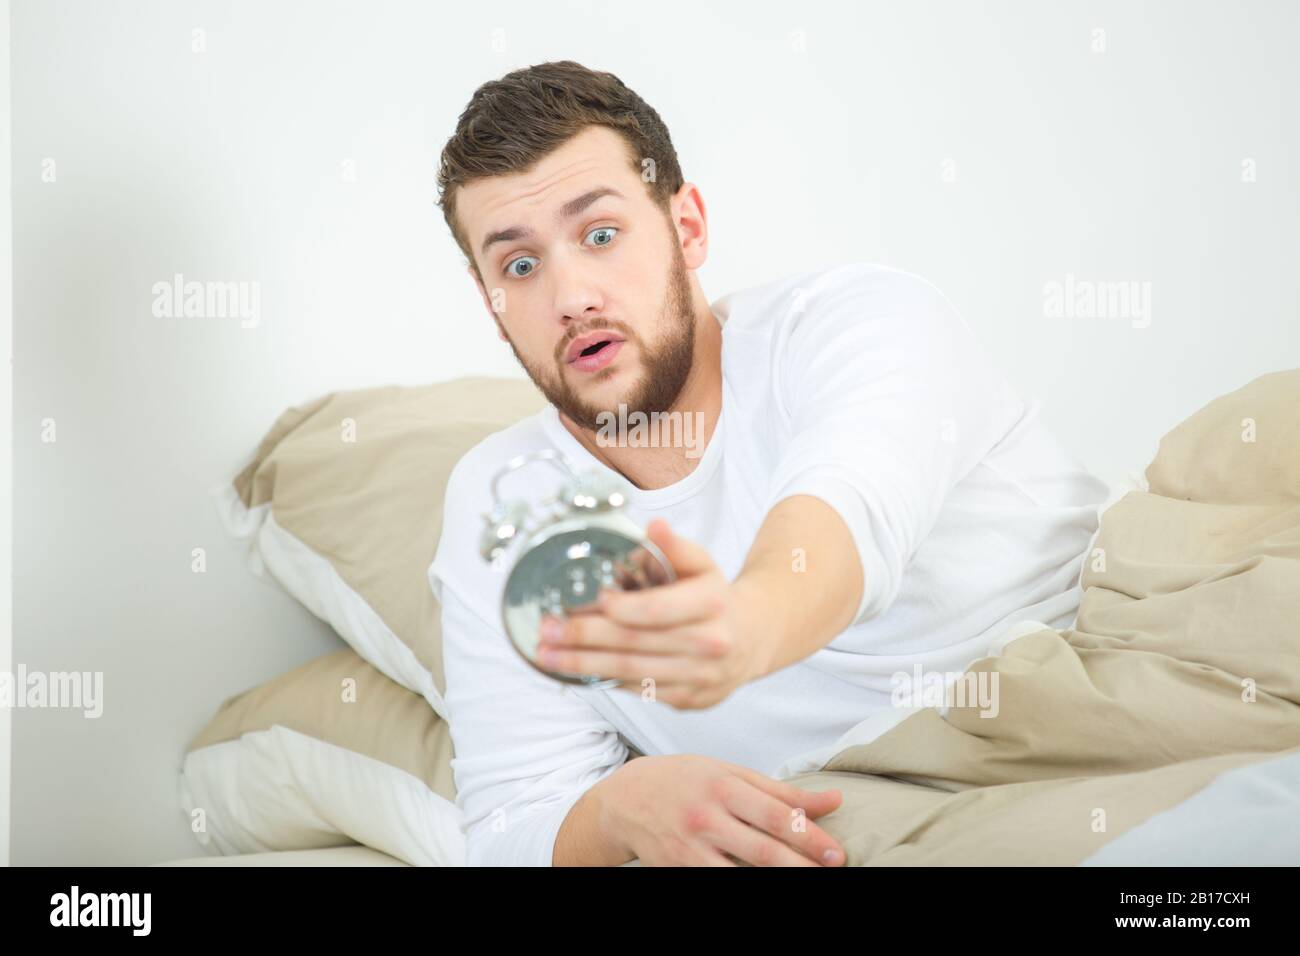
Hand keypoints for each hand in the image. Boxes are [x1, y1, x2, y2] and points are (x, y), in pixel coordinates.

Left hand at [536, 519, 772, 708]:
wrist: (751, 639)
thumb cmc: (714, 596)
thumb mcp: (702, 563)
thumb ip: (674, 547)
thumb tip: (654, 527)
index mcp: (711, 605)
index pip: (656, 611)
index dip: (620, 608)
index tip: (593, 599)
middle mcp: (709, 646)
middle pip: (635, 643)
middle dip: (584, 638)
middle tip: (547, 631)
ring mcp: (699, 678)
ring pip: (631, 672)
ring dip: (583, 664)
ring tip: (547, 655)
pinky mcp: (687, 700)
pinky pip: (639, 690)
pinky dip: (605, 680)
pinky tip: (576, 669)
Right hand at [600, 754, 846, 866]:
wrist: (625, 800)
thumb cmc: (685, 780)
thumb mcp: (728, 772)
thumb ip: (779, 790)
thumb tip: (831, 801)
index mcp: (722, 786)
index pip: (775, 814)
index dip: (810, 836)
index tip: (836, 852)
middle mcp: (706, 818)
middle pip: (763, 849)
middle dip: (802, 864)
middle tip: (834, 868)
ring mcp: (690, 849)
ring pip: (740, 874)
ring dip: (775, 879)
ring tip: (802, 881)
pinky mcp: (678, 870)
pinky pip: (717, 882)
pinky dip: (741, 884)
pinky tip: (762, 884)